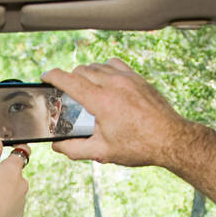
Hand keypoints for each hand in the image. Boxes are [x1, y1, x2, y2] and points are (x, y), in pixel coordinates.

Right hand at [0, 139, 29, 216]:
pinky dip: (4, 204)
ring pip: (14, 189)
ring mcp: (22, 199)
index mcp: (12, 169)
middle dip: (4, 174)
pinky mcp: (19, 214)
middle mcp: (22, 183)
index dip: (18, 148)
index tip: (14, 147)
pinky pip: (12, 204)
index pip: (22, 151)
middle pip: (15, 173)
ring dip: (4, 190)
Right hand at [41, 59, 193, 168]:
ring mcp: (127, 78)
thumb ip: (75, 149)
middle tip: (65, 93)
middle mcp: (113, 84)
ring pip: (97, 65)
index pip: (68, 79)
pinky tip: (105, 81)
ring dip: (86, 74)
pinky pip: (114, 64)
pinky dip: (104, 69)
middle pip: (80, 70)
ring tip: (84, 89)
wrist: (171, 139)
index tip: (45, 78)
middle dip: (69, 78)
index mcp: (101, 101)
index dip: (52, 76)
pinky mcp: (138, 78)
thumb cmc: (139, 146)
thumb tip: (57, 146)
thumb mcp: (103, 152)